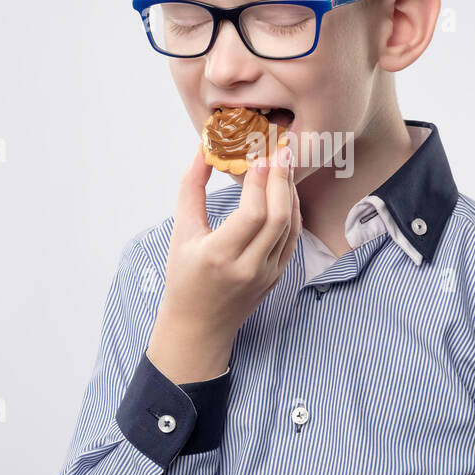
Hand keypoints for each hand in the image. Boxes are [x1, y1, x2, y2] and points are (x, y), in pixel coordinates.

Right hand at [146, 142, 301, 383]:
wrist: (199, 325)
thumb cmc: (184, 276)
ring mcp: (267, 274)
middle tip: (280, 149)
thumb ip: (191, 188)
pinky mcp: (277, 276)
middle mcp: (247, 267)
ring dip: (289, 191)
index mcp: (219, 256)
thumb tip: (205, 149)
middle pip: (277, 217)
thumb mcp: (181, 231)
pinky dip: (293, 211)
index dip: (259, 182)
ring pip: (289, 226)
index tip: (259, 154)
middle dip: (281, 179)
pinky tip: (286, 190)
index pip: (251, 214)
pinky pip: (292, 238)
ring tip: (284, 163)